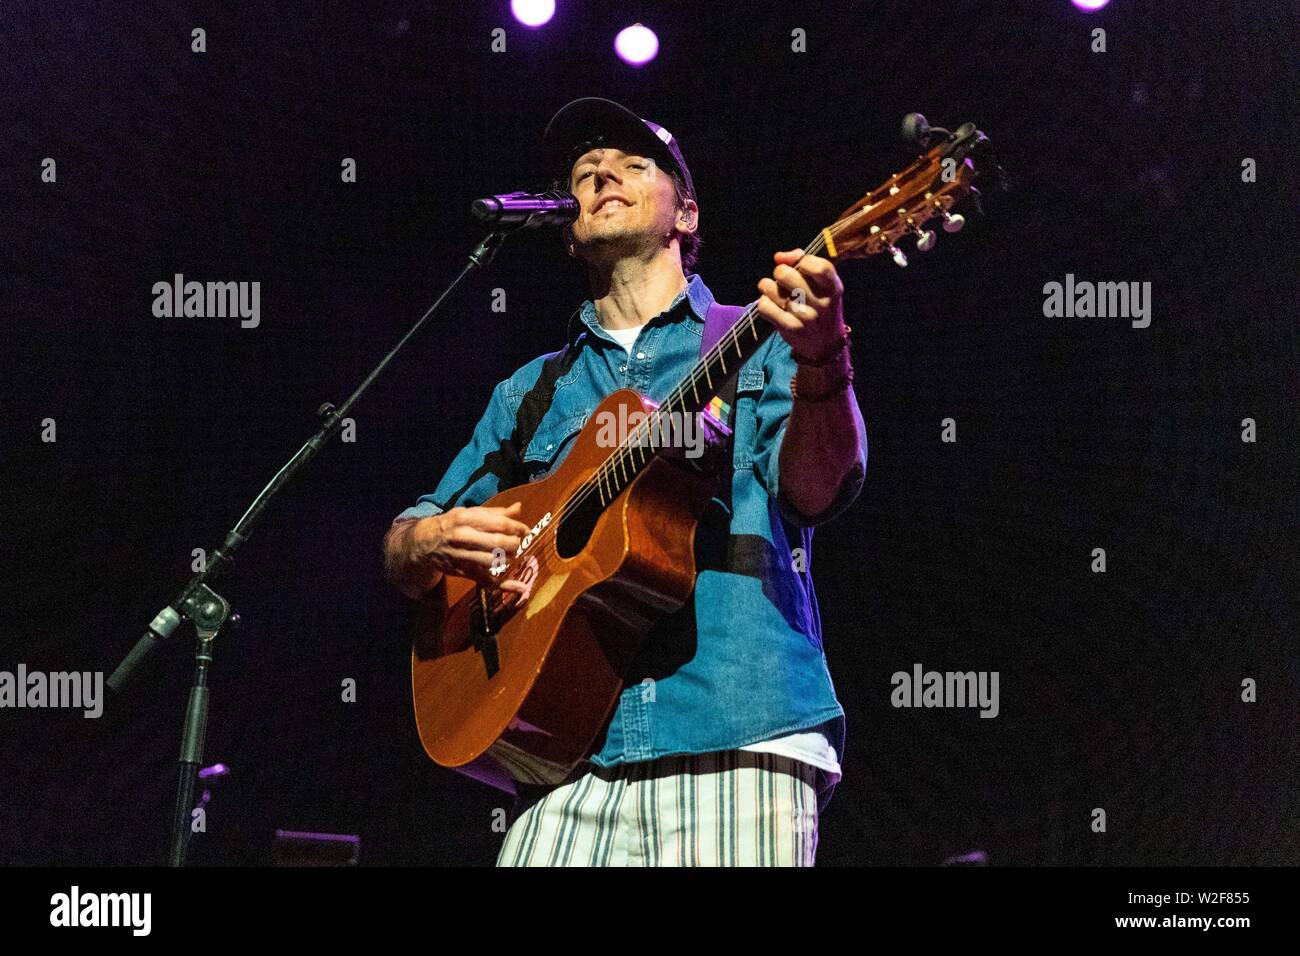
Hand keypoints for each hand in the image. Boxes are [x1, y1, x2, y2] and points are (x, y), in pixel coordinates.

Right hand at [411, 502, 531, 594]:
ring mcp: (462, 556)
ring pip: (493, 561)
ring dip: (508, 559)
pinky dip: (504, 585)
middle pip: (498, 543)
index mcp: (466, 518)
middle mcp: (462, 537)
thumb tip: (518, 507)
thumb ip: (495, 512)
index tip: (525, 531)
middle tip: (518, 543)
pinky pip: (486, 580)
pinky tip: (519, 587)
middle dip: (514, 544)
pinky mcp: (462, 571)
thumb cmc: (452, 524)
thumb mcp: (469, 513)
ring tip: (510, 555)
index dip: (517, 528)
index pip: (499, 524)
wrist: (424, 543)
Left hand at [755, 248, 845, 360]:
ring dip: (768, 287)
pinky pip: (765, 307)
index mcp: (834, 287)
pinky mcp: (791, 329)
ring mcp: (807, 317)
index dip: (802, 261)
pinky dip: (764, 303)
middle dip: (780, 272)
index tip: (799, 265)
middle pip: (787, 275)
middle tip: (782, 278)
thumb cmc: (819, 305)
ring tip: (774, 292)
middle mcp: (823, 303)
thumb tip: (779, 257)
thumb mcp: (821, 284)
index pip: (819, 266)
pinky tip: (770, 305)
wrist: (826, 345)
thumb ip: (803, 262)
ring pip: (772, 289)